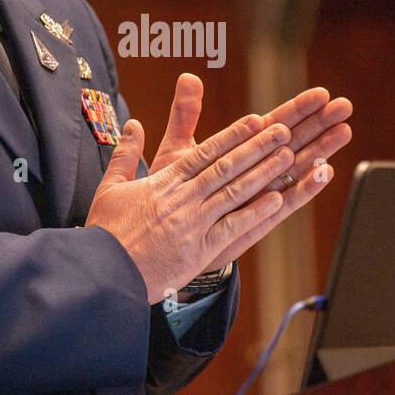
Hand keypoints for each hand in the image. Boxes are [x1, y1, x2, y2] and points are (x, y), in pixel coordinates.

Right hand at [86, 114, 295, 304]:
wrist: (105, 274)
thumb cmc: (106, 232)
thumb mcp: (110, 187)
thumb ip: (126, 153)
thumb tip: (133, 124)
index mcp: (164, 182)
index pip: (205, 153)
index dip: (233, 135)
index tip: (255, 121)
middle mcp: (183, 199)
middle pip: (226, 167)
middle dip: (257, 147)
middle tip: (282, 131)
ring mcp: (194, 224)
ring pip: (235, 192)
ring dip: (264, 172)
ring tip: (288, 156)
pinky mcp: (200, 250)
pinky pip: (233, 227)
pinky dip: (256, 211)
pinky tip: (277, 199)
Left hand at [150, 74, 352, 271]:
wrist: (168, 234)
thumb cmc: (176, 188)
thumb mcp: (178, 148)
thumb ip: (186, 114)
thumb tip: (187, 76)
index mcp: (240, 149)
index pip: (275, 123)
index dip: (298, 108)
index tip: (321, 93)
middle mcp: (256, 169)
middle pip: (294, 141)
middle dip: (319, 123)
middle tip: (344, 106)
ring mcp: (260, 193)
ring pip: (296, 168)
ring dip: (320, 151)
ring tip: (343, 133)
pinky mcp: (258, 219)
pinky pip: (285, 202)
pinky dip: (304, 188)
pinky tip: (324, 174)